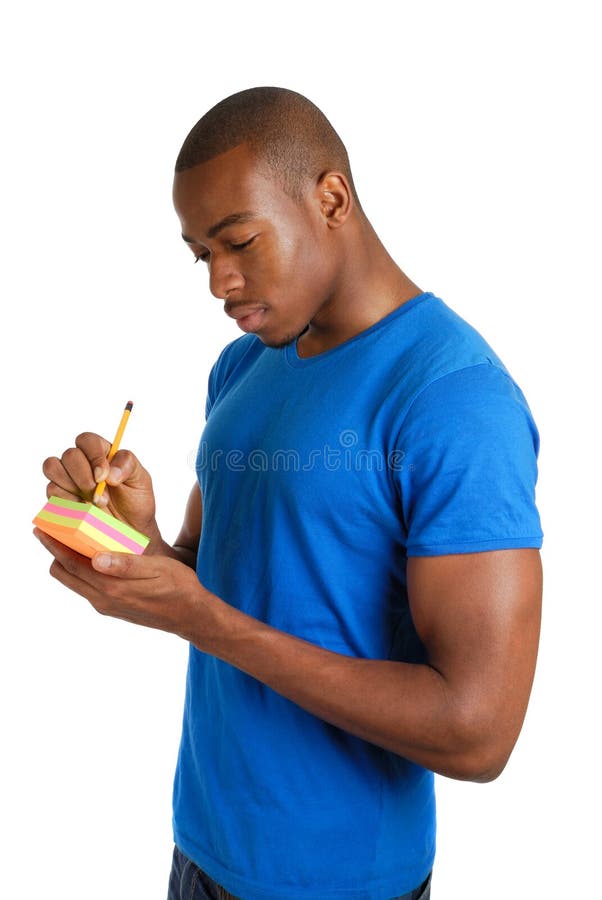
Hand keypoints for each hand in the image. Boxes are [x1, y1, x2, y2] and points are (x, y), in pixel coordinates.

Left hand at [34, 528, 213, 638]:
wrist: (191, 616)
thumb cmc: (178, 587)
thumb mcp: (156, 570)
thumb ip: (126, 565)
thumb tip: (95, 559)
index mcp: (111, 588)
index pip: (72, 564)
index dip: (54, 545)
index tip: (40, 529)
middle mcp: (103, 600)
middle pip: (66, 574)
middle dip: (55, 552)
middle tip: (49, 530)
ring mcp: (107, 606)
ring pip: (75, 582)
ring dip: (67, 561)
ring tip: (68, 538)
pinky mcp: (113, 607)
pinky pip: (88, 587)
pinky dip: (81, 570)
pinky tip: (91, 555)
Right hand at [42, 431, 157, 539]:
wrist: (130, 528)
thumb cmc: (135, 500)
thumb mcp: (141, 479)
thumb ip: (128, 465)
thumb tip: (109, 472)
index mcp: (101, 452)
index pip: (88, 440)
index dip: (93, 456)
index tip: (103, 477)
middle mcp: (81, 462)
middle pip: (70, 455)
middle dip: (84, 476)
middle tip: (100, 496)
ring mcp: (68, 478)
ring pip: (52, 467)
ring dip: (72, 486)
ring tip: (91, 503)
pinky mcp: (59, 496)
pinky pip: (51, 490)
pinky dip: (66, 500)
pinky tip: (82, 509)